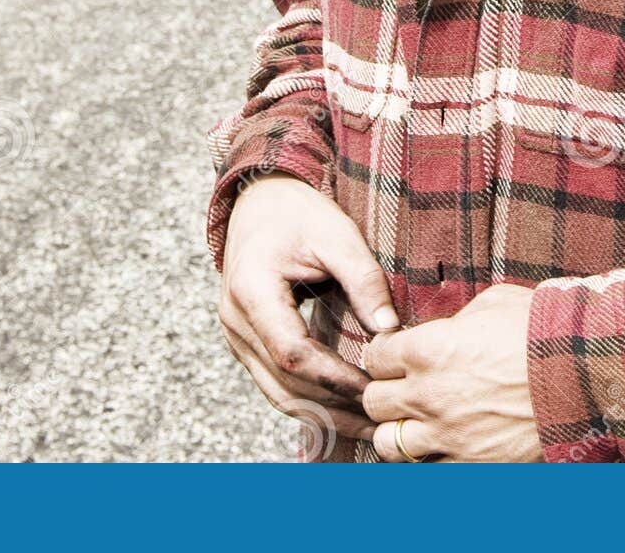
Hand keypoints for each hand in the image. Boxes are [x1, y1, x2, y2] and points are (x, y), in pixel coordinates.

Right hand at [218, 175, 398, 443]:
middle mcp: (234, 320)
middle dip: (333, 406)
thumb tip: (390, 331)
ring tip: (367, 424)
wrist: (258, 201)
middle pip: (283, 383)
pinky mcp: (246, 342)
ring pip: (277, 392)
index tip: (373, 386)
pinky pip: (275, 383)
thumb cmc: (297, 212)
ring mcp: (235, 335)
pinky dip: (308, 400)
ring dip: (322, 413)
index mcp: (251, 289)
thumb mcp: (336, 234)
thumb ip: (363, 280)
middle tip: (379, 418)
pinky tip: (342, 409)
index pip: (292, 352)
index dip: (334, 376)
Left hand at [361, 282, 541, 461]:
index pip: (374, 357)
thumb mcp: (490, 304)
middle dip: (385, 393)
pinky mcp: (471, 464)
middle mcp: (427, 395)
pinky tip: (447, 444)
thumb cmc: (538, 329)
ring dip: (398, 432)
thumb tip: (447, 330)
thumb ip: (455, 321)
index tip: (396, 356)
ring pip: (388, 445)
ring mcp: (447, 435)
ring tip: (417, 423)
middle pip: (374, 402)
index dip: (384, 356)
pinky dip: (432, 458)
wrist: (583, 373)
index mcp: (426, 349)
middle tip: (404, 388)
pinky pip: (430, 470)